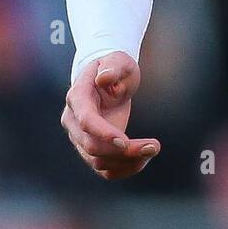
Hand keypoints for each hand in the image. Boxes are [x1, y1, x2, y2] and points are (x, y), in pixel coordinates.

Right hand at [61, 52, 160, 179]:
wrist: (108, 79)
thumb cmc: (114, 67)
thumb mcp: (118, 59)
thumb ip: (112, 67)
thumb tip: (104, 79)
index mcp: (78, 97)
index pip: (86, 120)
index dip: (103, 133)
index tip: (125, 141)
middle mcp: (73, 121)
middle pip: (92, 147)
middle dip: (124, 151)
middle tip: (154, 146)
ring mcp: (80, 137)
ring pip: (98, 162)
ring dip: (127, 162)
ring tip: (153, 149)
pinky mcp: (92, 148)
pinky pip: (105, 169)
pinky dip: (125, 169)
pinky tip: (144, 159)